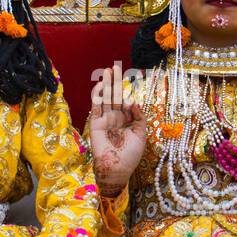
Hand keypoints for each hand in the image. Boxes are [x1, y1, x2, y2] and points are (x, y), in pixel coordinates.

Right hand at [90, 60, 147, 195]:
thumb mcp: (141, 134)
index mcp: (126, 120)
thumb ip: (139, 117)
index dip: (125, 90)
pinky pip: (96, 108)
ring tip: (107, 71)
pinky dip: (98, 96)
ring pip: (105, 98)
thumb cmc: (131, 155)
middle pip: (114, 96)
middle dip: (115, 82)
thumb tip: (134, 101)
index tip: (128, 77)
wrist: (118, 169)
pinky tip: (101, 85)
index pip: (124, 101)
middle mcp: (115, 118)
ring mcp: (104, 120)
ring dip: (106, 84)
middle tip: (115, 66)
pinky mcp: (96, 124)